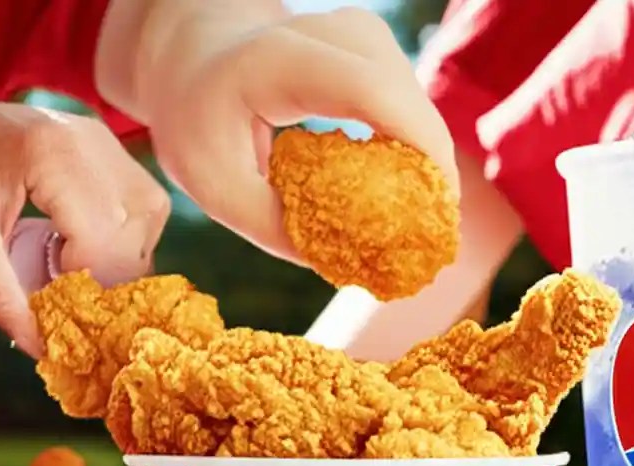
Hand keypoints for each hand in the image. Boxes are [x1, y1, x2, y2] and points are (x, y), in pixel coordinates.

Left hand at [0, 97, 170, 353]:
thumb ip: (6, 302)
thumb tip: (46, 351)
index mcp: (47, 154)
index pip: (101, 235)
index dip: (86, 282)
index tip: (57, 308)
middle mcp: (84, 138)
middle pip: (134, 223)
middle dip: (111, 271)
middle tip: (71, 297)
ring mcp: (96, 136)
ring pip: (148, 210)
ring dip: (124, 251)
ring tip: (78, 271)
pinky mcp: (99, 142)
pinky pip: (137, 195)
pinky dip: (124, 230)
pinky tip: (86, 246)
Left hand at [123, 1, 456, 259]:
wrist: (195, 59)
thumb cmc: (200, 123)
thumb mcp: (212, 183)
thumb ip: (272, 225)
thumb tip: (348, 265)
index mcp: (278, 62)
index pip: (369, 90)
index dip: (417, 142)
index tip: (438, 206)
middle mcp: (327, 32)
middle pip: (405, 97)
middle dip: (432, 165)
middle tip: (432, 233)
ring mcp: (357, 31)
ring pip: (416, 100)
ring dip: (423, 159)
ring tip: (412, 214)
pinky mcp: (374, 44)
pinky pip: (410, 99)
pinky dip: (413, 144)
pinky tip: (401, 184)